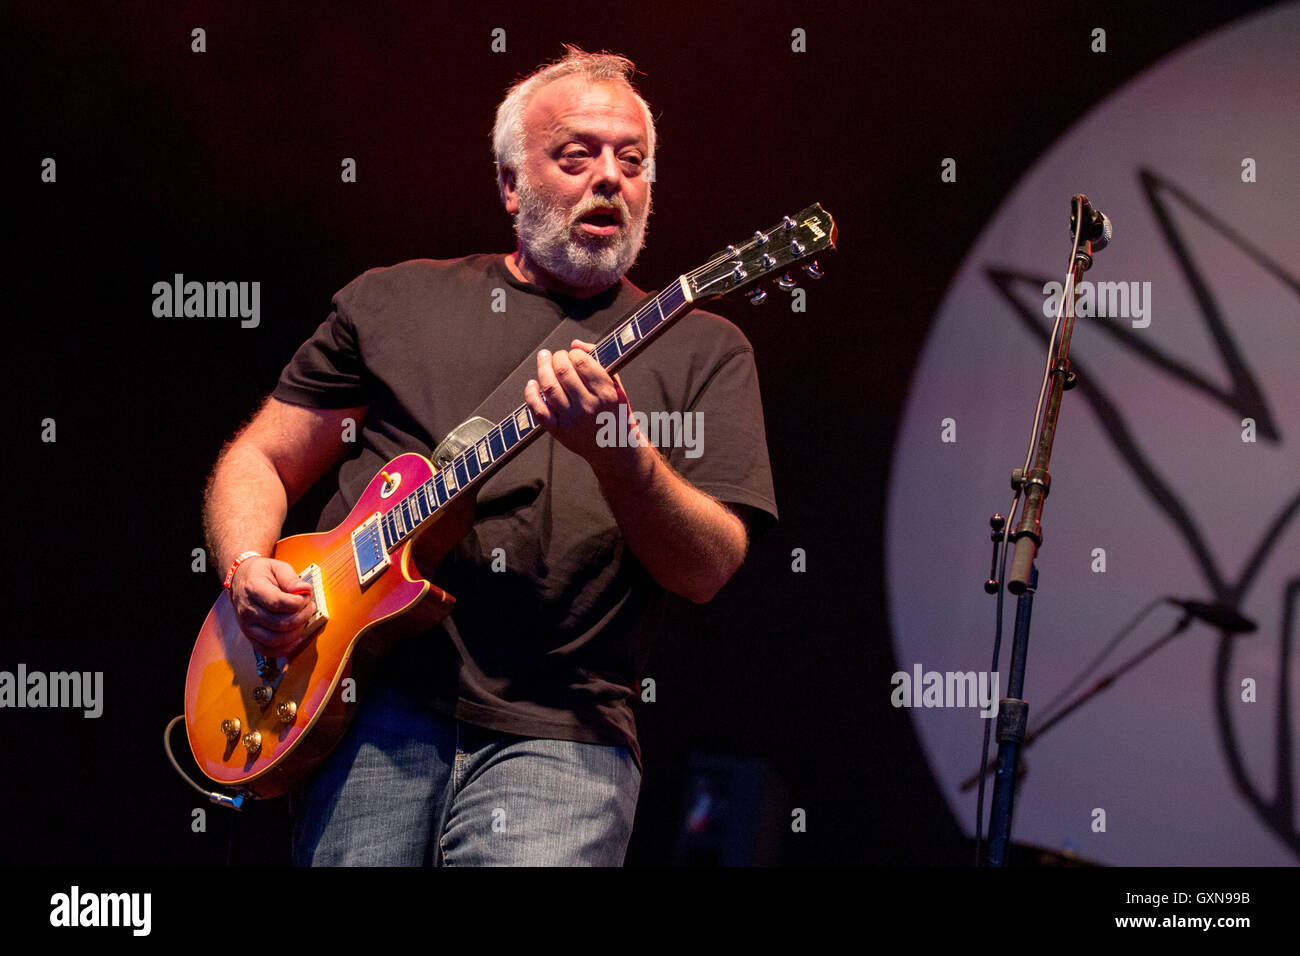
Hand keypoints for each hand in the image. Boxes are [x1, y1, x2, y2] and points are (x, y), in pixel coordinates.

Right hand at [229, 556, 316, 655]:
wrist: (240, 579)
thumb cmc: (261, 573)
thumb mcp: (277, 567)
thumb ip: (291, 578)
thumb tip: (304, 589)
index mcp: (253, 590)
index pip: (277, 603)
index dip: (297, 602)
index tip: (306, 596)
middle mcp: (248, 610)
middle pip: (279, 623)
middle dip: (302, 616)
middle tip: (309, 607)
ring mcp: (247, 626)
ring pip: (275, 639)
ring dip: (296, 632)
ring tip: (304, 620)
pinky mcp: (250, 636)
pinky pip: (267, 650)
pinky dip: (284, 649)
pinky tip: (296, 638)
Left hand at [524, 339, 646, 474]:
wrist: (614, 450)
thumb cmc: (615, 413)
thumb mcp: (616, 386)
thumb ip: (600, 362)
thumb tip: (576, 344)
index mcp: (605, 393)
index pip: (582, 362)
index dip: (573, 353)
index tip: (572, 353)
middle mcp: (588, 406)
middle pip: (563, 371)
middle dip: (556, 357)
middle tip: (556, 356)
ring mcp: (572, 420)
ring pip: (549, 387)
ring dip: (542, 368)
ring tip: (543, 360)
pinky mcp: (559, 432)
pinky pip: (539, 410)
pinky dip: (531, 394)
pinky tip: (531, 384)